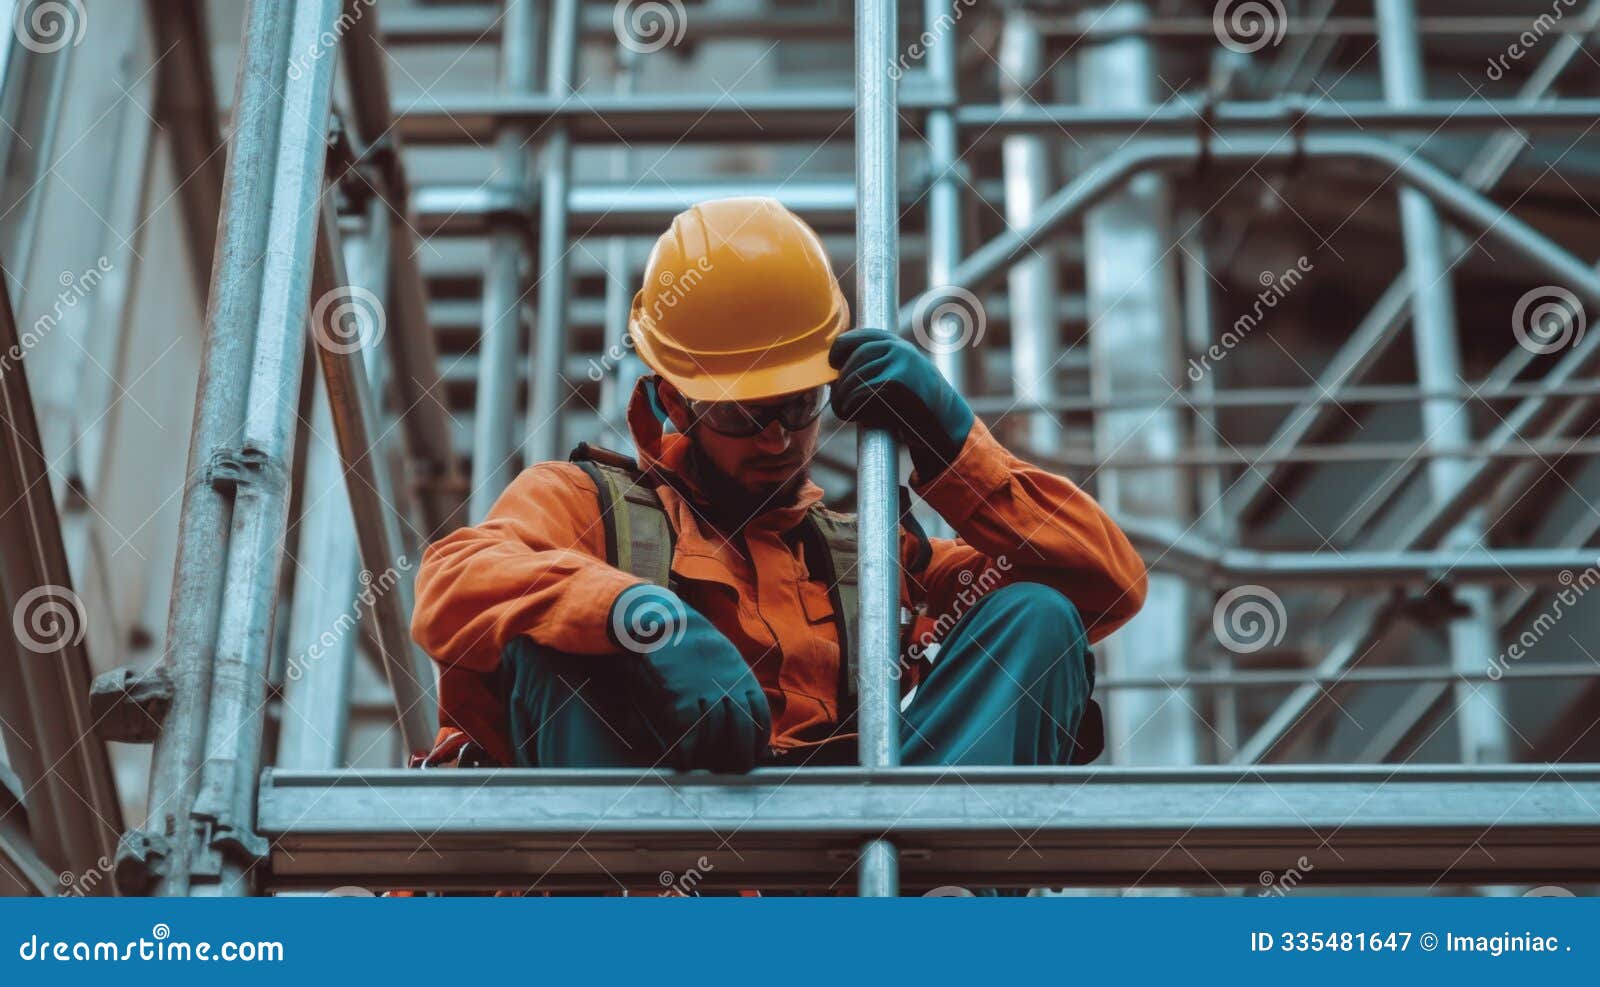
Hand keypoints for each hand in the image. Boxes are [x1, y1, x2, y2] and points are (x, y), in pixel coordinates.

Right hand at [608, 583, 771, 771]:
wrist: (667, 621)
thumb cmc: (696, 643)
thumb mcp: (726, 656)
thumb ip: (737, 683)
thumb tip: (747, 713)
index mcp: (741, 677)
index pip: (760, 715)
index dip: (760, 738)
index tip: (757, 753)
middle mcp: (727, 687)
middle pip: (741, 730)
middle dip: (741, 755)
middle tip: (736, 769)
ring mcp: (703, 691)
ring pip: (715, 734)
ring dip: (712, 756)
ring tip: (709, 768)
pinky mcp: (679, 695)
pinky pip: (687, 731)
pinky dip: (686, 750)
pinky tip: (684, 759)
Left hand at [828, 328, 974, 475]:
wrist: (944, 423)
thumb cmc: (915, 404)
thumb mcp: (899, 375)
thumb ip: (876, 365)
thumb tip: (835, 372)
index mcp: (898, 344)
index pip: (860, 337)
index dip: (840, 348)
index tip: (833, 362)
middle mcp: (899, 349)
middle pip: (853, 360)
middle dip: (840, 383)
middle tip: (838, 400)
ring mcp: (899, 364)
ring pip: (854, 379)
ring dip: (842, 399)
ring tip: (844, 410)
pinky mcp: (896, 384)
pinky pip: (859, 394)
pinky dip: (851, 408)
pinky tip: (854, 416)